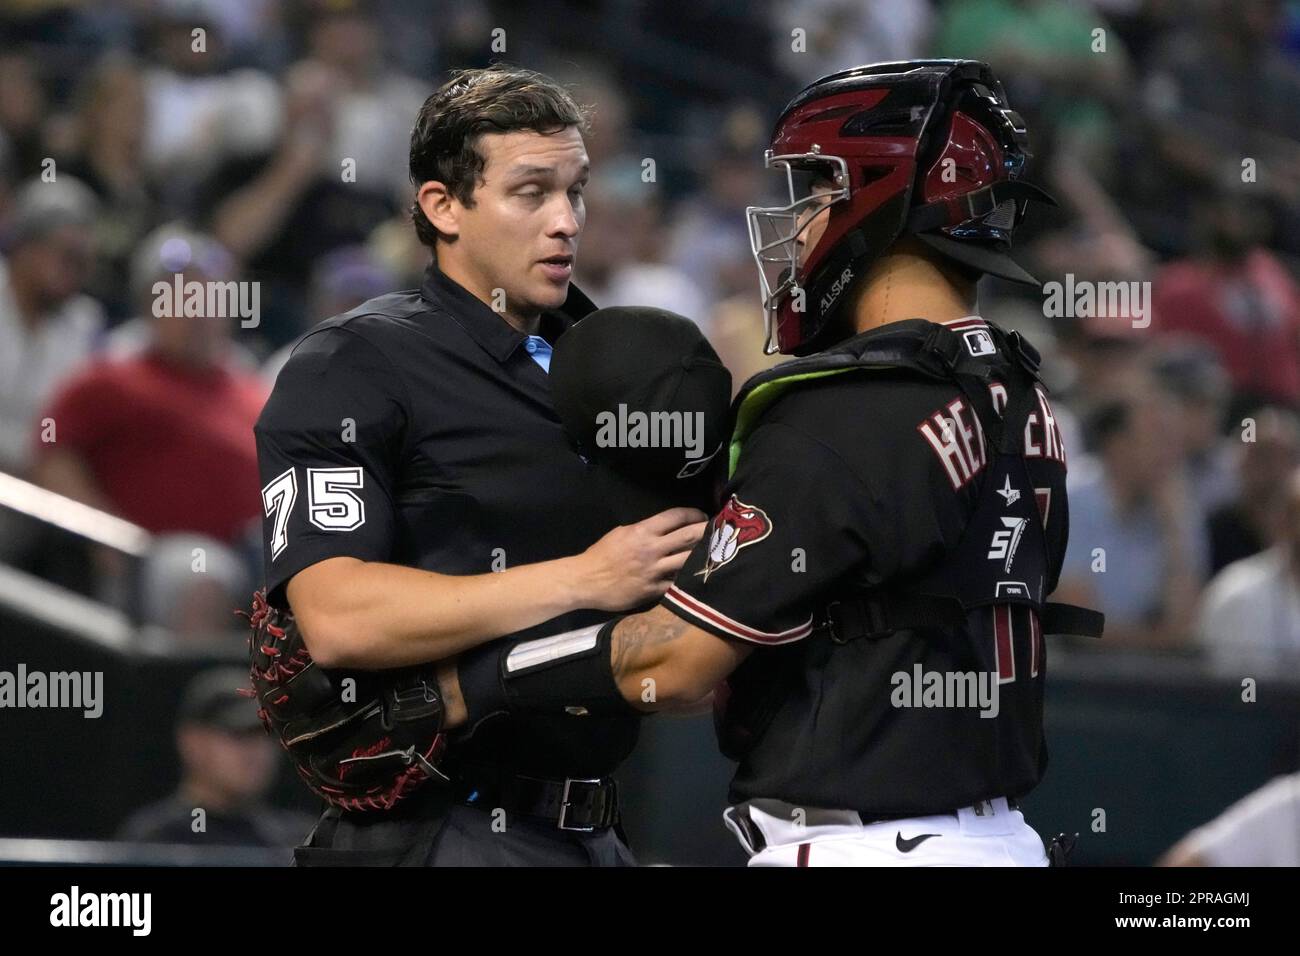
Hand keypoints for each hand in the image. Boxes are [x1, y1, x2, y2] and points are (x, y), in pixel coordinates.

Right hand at [575, 507, 707, 610]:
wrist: (586, 581)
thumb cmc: (601, 555)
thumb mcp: (621, 533)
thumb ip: (643, 530)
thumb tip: (662, 529)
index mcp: (642, 532)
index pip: (675, 517)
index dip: (693, 513)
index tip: (701, 516)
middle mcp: (652, 549)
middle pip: (688, 536)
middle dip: (707, 531)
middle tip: (719, 531)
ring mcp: (654, 571)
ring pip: (688, 559)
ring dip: (704, 554)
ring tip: (716, 552)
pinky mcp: (653, 590)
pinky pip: (677, 583)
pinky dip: (690, 578)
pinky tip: (700, 575)